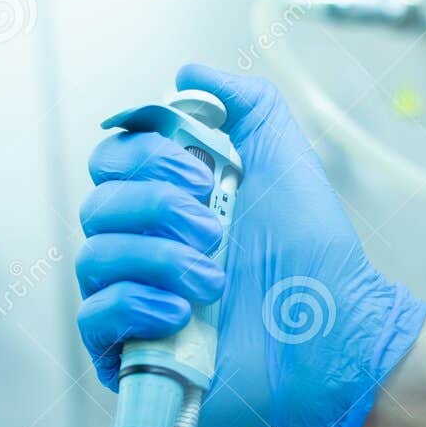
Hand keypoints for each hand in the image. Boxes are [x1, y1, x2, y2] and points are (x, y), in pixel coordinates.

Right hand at [77, 63, 425, 426]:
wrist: (333, 329)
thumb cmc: (313, 253)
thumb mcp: (282, 155)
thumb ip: (242, 102)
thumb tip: (186, 73)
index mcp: (168, 199)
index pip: (111, 161)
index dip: (143, 159)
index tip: (202, 175)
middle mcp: (145, 246)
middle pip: (96, 206)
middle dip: (155, 209)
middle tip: (213, 229)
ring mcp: (134, 300)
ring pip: (93, 258)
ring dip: (156, 259)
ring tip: (214, 280)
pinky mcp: (131, 353)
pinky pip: (93, 317)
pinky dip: (132, 305)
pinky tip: (180, 312)